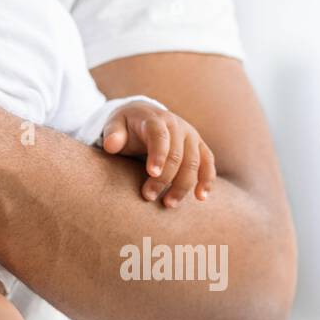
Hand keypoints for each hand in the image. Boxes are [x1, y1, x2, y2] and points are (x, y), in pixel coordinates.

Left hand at [100, 102, 214, 207]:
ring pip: (194, 162)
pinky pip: (208, 163)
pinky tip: (201, 197)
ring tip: (168, 203)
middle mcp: (177, 126)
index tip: (152, 173)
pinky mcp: (200, 146)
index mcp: (155, 119)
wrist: (145, 115)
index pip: (159, 136)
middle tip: (148, 196)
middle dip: (165, 178)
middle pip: (177, 154)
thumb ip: (112, 134)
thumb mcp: (115, 124)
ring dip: (183, 185)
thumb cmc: (127, 125)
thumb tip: (111, 146)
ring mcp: (191, 136)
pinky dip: (206, 180)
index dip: (158, 155)